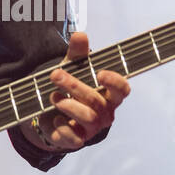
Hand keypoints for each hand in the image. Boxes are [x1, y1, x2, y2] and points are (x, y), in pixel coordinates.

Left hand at [36, 32, 129, 150]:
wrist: (52, 115)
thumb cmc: (71, 89)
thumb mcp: (72, 69)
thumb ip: (78, 53)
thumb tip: (80, 34)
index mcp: (109, 95)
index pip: (122, 90)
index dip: (115, 82)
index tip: (100, 73)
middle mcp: (105, 112)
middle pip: (97, 100)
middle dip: (74, 85)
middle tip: (55, 74)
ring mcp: (92, 128)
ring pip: (88, 117)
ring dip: (68, 104)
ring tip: (52, 96)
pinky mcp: (78, 140)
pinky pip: (75, 138)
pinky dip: (63, 127)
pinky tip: (55, 119)